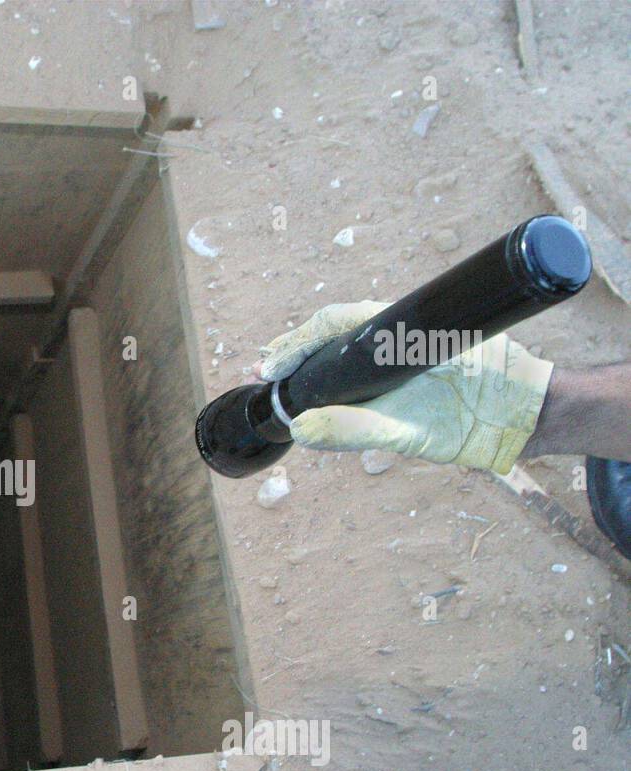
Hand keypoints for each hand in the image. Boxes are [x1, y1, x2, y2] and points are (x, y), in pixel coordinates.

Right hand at [255, 301, 553, 474]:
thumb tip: (301, 429)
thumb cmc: (477, 420)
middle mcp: (399, 332)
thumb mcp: (412, 430)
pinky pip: (362, 365)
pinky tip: (317, 389)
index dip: (296, 343)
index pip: (334, 323)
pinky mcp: (407, 371)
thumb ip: (358, 430)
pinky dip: (334, 374)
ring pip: (348, 345)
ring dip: (311, 359)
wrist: (523, 421)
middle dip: (295, 348)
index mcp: (400, 330)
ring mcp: (402, 350)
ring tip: (280, 376)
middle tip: (264, 369)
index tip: (270, 365)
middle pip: (334, 329)